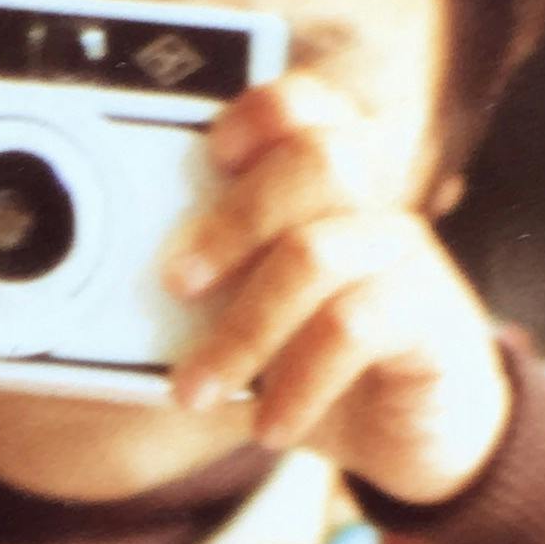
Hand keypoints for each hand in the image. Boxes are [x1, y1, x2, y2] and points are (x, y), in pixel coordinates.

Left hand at [162, 75, 509, 506]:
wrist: (407, 436)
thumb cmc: (311, 363)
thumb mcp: (248, 322)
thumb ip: (203, 293)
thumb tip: (110, 299)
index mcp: (323, 185)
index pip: (306, 106)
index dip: (261, 111)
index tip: (213, 155)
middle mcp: (372, 203)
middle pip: (320, 158)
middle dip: (236, 219)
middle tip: (177, 285)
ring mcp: (406, 256)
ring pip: (319, 253)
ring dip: (243, 329)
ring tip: (196, 390)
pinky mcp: (434, 317)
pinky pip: (355, 327)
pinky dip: (297, 383)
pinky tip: (270, 426)